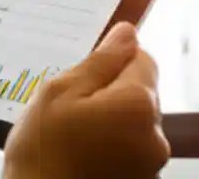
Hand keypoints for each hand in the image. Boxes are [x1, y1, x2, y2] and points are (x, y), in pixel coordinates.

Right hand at [3, 23, 169, 178]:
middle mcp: (156, 135)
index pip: (142, 58)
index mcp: (138, 103)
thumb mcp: (59, 93)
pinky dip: (109, 150)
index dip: (111, 62)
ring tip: (72, 138)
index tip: (83, 77)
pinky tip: (80, 157)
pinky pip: (129, 152)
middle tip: (69, 110)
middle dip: (109, 95)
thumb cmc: (43, 154)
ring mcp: (151, 165)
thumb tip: (127, 33)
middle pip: (139, 93)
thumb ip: (100, 61)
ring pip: (132, 124)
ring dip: (109, 124)